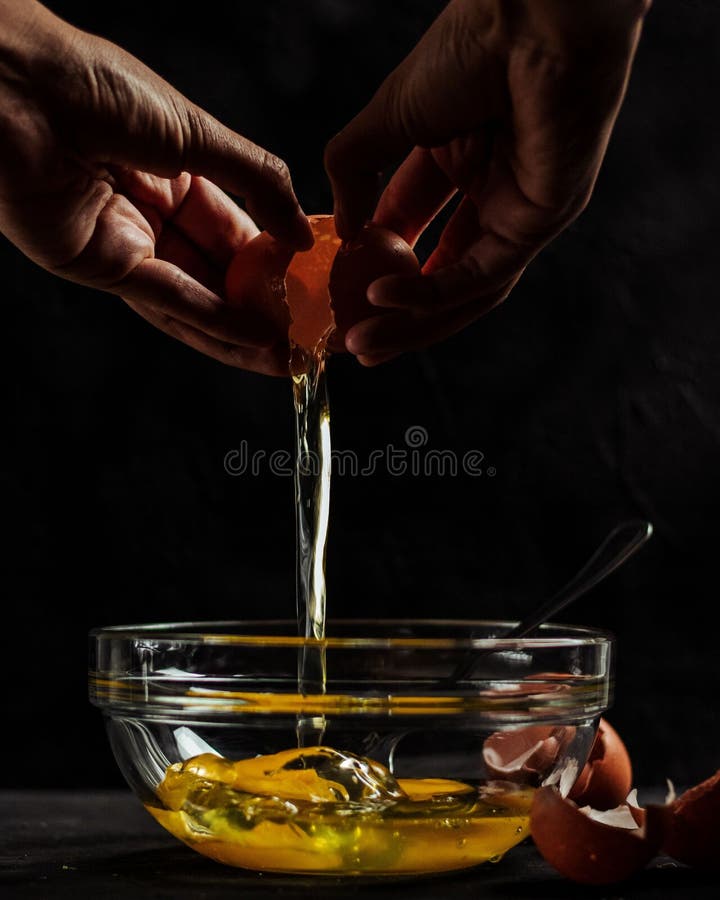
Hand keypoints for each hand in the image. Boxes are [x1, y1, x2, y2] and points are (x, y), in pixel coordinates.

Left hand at [0, 0, 312, 375]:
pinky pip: (165, 298)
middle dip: (263, 304)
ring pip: (194, 297)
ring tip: (289, 354)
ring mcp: (125, 242)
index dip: (276, 258)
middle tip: (308, 332)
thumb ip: (257, 181)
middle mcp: (150, 212)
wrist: (19, 87)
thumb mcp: (198, 132)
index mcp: (174, 172)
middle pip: (218, 271)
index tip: (314, 282)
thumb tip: (303, 232)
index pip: (236, 229)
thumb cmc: (98, 86)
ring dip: (242, 329)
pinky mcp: (100, 265)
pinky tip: (252, 338)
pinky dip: (210, 319)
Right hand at [325, 0, 650, 365]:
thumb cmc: (465, 50)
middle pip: (437, 271)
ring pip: (461, 288)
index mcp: (456, 159)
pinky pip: (481, 274)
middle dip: (393, 314)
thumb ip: (354, 170)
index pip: (408, 229)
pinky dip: (431, 293)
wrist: (527, 22)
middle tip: (352, 344)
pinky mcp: (540, 223)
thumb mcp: (386, 117)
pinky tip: (384, 297)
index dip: (373, 265)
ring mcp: (516, 210)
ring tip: (363, 344)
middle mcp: (488, 190)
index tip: (337, 294)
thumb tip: (339, 230)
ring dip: (411, 321)